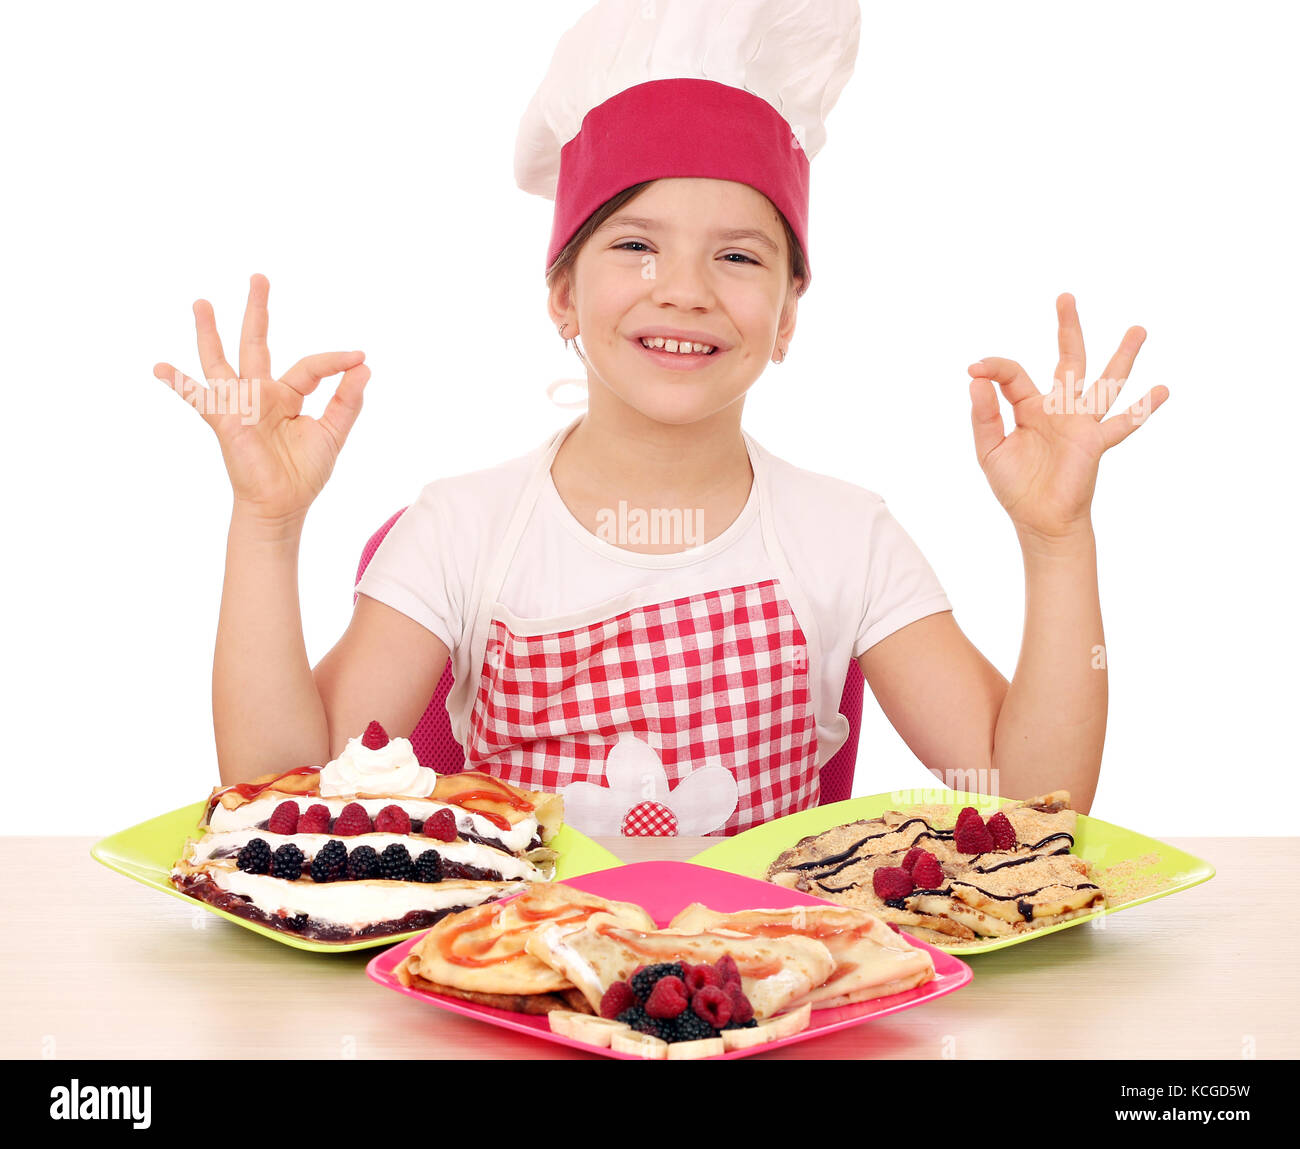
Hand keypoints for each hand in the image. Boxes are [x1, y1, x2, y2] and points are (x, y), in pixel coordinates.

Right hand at [153, 273, 369, 522]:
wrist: (283, 505)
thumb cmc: (304, 472)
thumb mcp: (333, 432)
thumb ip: (348, 400)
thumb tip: (364, 366)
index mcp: (286, 395)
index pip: (309, 366)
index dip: (335, 361)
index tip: (359, 356)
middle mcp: (259, 393)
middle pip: (256, 343)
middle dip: (258, 310)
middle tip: (259, 277)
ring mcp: (239, 405)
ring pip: (220, 360)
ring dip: (210, 332)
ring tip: (202, 302)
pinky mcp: (225, 421)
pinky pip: (199, 399)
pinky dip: (180, 384)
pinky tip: (160, 367)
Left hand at [967, 293, 1167, 541]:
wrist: (1040, 519)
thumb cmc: (1015, 485)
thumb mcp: (990, 449)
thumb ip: (984, 415)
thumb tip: (974, 380)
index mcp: (1029, 407)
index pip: (1013, 373)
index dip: (994, 367)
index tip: (974, 366)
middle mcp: (1059, 408)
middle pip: (1068, 359)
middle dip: (1067, 328)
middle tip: (1066, 297)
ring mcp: (1081, 423)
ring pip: (1105, 382)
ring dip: (1122, 356)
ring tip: (1138, 328)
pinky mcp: (1095, 442)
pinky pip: (1123, 423)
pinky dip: (1144, 408)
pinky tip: (1163, 389)